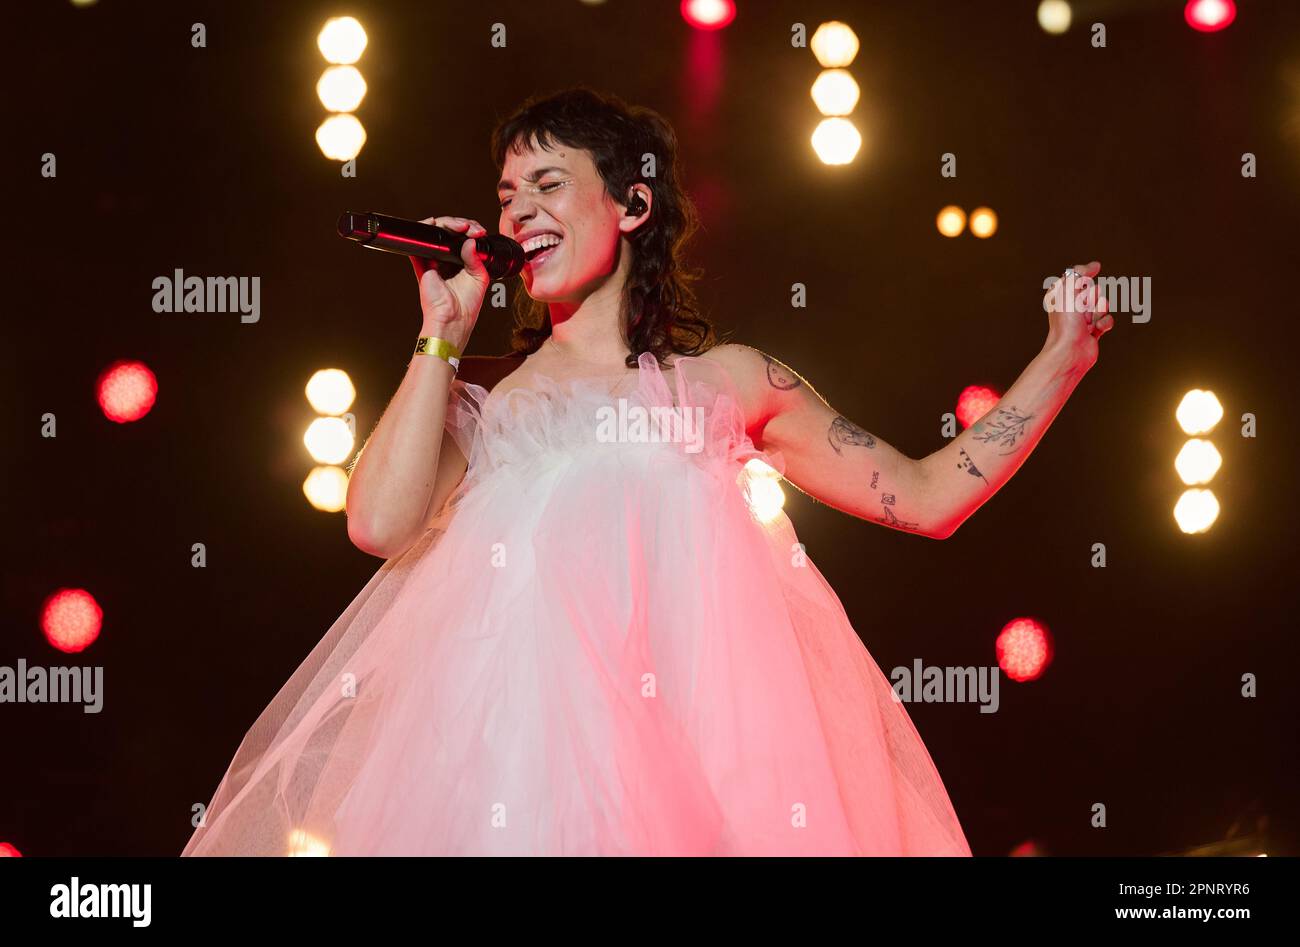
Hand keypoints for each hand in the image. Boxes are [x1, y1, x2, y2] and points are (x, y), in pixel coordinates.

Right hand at [411, 216, 490, 348]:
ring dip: (447, 223)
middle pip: (450, 231)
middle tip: (472, 229)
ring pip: (436, 232)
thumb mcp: (480, 278)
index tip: (480, 232)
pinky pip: (418, 242)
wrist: (452, 319)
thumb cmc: (466, 305)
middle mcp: (446, 260)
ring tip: (460, 227)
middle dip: (462, 223)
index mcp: (461, 262)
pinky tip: (434, 224)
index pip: (464, 238)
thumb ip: (476, 258)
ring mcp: (433, 260)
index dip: (471, 229)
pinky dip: (423, 229)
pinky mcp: (422, 263)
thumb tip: (470, 240)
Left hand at [1042, 260, 1114, 370]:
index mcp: (1060, 297)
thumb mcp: (1068, 289)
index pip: (1075, 279)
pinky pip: (1106, 320)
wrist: (1069, 350)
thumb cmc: (1065, 321)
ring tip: (1090, 320)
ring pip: (1101, 306)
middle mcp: (1070, 308)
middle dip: (1092, 297)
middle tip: (1082, 307)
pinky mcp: (1092, 333)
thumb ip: (1079, 272)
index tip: (1091, 274)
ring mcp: (1081, 321)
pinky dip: (1105, 322)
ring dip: (1099, 310)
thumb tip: (1095, 265)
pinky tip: (1097, 328)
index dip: (1082, 278)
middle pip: (1092, 291)